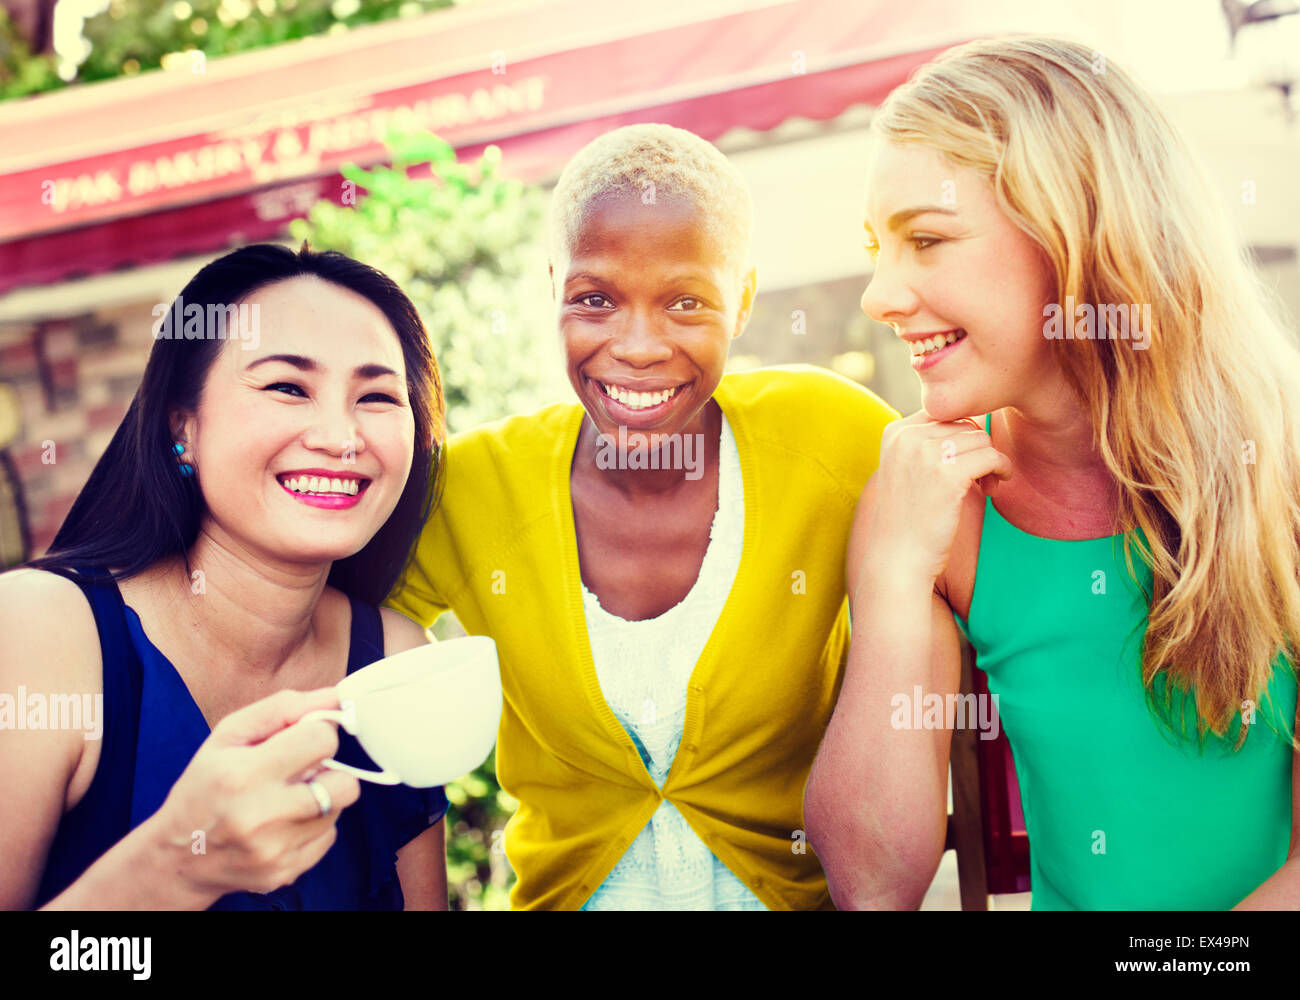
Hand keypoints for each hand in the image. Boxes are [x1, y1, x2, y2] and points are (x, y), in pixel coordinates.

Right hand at [148, 687, 361, 904]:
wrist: (178, 856)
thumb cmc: (205, 786)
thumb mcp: (228, 735)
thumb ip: (282, 709)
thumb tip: (333, 698)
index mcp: (244, 775)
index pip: (321, 740)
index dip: (317, 733)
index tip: (302, 738)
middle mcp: (261, 816)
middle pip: (344, 784)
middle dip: (329, 770)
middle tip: (300, 771)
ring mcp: (275, 850)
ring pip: (338, 809)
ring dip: (321, 797)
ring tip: (288, 797)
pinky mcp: (285, 872)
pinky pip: (329, 837)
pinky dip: (314, 825)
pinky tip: (284, 823)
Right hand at [866, 409, 1012, 585]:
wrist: (897, 558)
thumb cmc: (908, 519)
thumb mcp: (906, 469)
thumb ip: (927, 442)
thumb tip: (975, 419)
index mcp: (895, 432)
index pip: (945, 413)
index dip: (962, 436)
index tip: (965, 462)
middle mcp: (907, 436)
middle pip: (965, 423)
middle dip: (978, 448)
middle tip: (980, 477)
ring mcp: (926, 453)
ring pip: (981, 438)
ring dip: (991, 461)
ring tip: (985, 486)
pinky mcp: (948, 474)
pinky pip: (992, 455)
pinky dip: (1002, 469)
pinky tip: (995, 488)